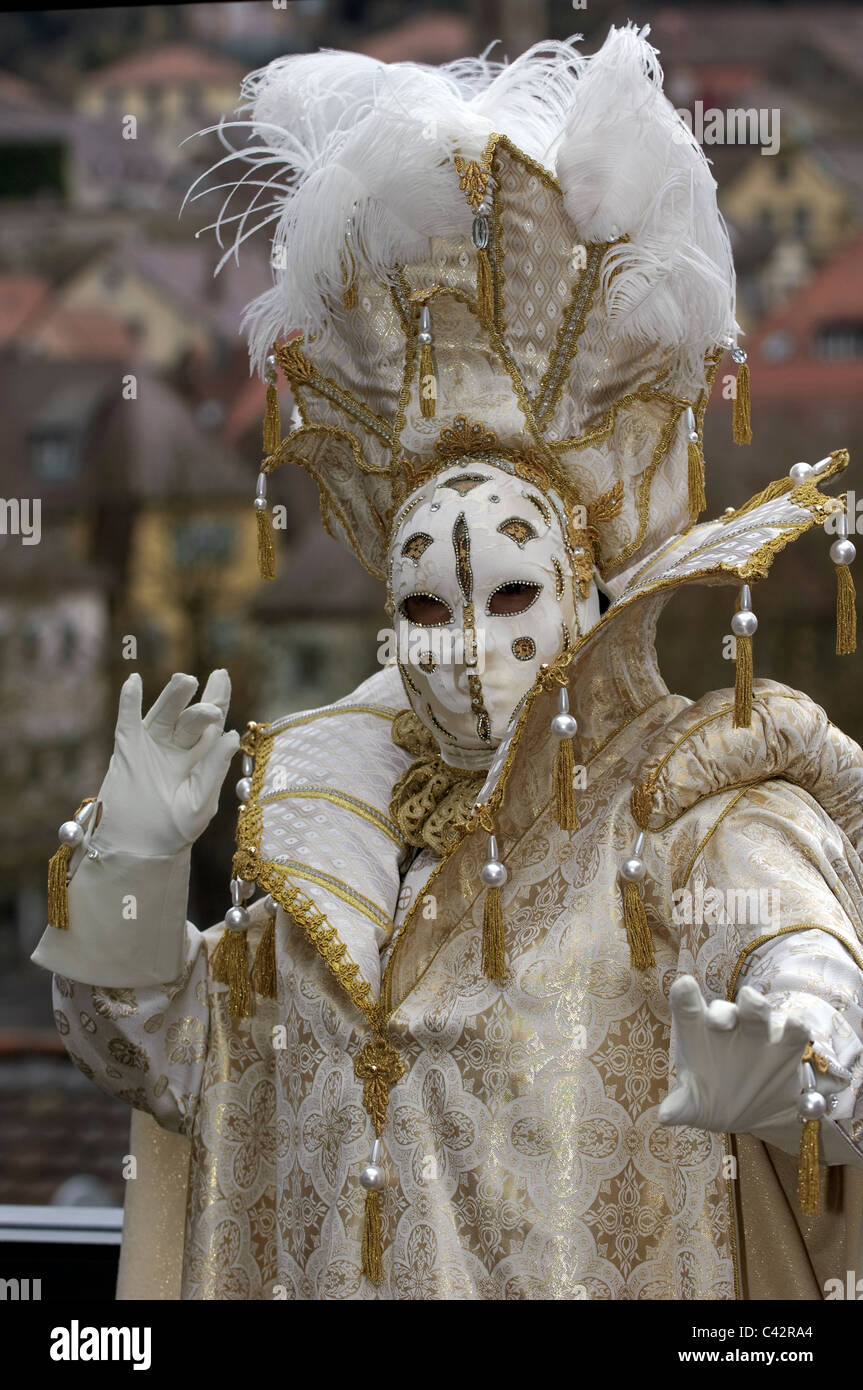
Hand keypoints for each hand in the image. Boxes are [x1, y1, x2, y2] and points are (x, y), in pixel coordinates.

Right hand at [94, 671, 240, 858]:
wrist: (136, 849)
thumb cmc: (174, 830)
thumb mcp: (200, 802)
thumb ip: (214, 769)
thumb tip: (231, 736)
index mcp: (201, 757)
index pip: (212, 723)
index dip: (218, 698)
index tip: (222, 677)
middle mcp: (178, 746)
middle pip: (191, 716)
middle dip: (201, 702)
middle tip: (212, 693)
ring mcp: (151, 746)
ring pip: (164, 713)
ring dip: (174, 696)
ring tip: (185, 680)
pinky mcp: (127, 750)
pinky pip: (128, 721)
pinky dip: (130, 701)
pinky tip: (134, 683)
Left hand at [658, 975, 843, 1147]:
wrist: (752, 1110)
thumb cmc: (710, 1096)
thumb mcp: (694, 1103)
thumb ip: (681, 1105)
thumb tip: (664, 1117)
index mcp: (697, 1032)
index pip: (687, 1008)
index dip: (685, 996)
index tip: (684, 986)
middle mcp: (727, 1025)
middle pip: (723, 1011)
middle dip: (721, 1013)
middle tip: (716, 1020)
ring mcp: (757, 1031)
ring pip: (757, 1011)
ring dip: (754, 1006)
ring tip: (752, 1002)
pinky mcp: (787, 1045)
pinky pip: (794, 1031)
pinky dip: (796, 1026)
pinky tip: (796, 1024)